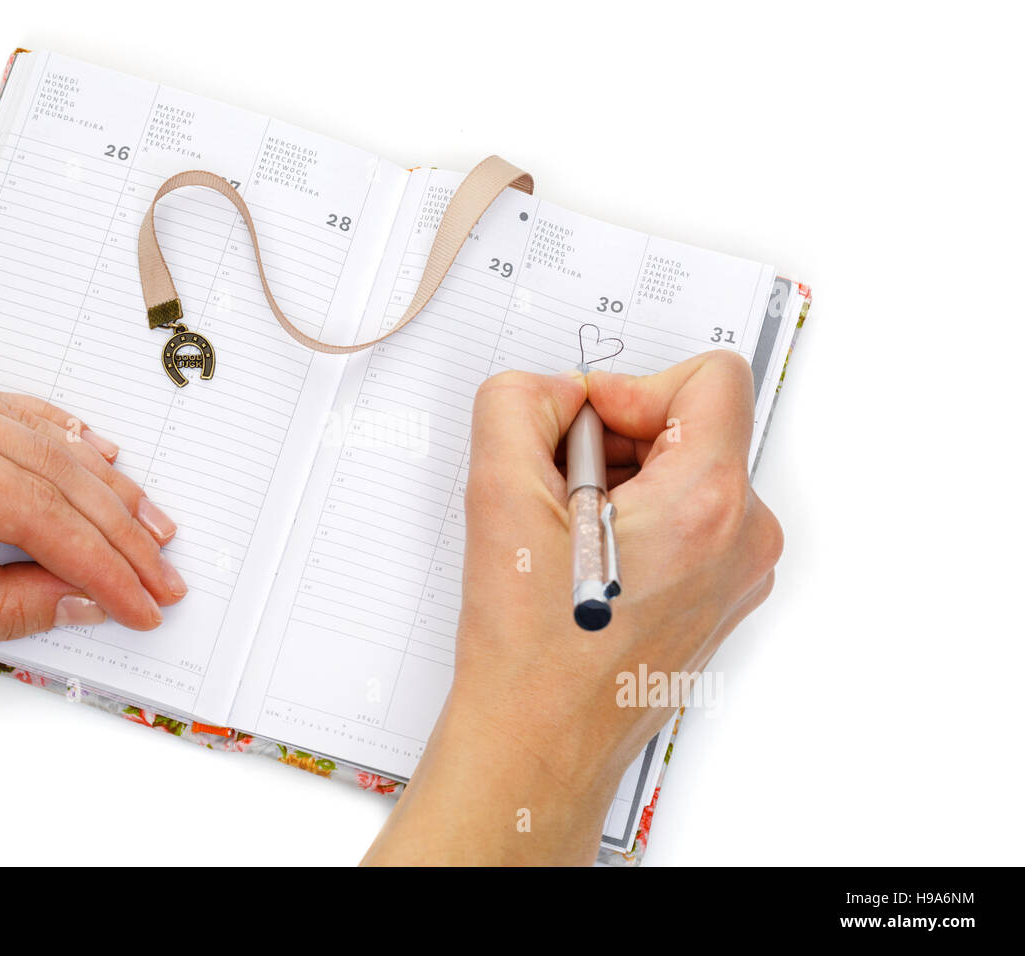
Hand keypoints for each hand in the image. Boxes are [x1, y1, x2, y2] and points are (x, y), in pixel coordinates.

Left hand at [0, 362, 186, 664]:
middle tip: (159, 569)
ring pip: (30, 429)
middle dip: (113, 524)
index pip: (34, 506)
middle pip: (45, 462)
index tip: (142, 598)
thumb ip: (0, 607)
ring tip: (147, 523)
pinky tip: (92, 459)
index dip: (102, 560)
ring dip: (95, 481)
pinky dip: (49, 441)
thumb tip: (82, 598)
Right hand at [363, 352, 782, 864]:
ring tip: (568, 540)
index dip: (634, 387)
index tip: (586, 431)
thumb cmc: (532, 652)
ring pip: (686, 475)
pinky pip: (687, 522)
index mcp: (709, 503)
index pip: (712, 377)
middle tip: (561, 497)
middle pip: (694, 427)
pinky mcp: (719, 597)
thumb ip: (516, 405)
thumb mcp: (499, 496)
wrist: (540, 744)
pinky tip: (587, 565)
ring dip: (622, 485)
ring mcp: (737, 574)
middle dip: (618, 443)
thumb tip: (553, 391)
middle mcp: (743, 538)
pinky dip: (636, 523)